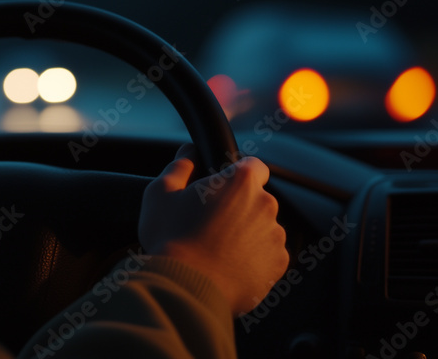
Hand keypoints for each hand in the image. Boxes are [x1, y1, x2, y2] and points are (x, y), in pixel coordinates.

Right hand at [138, 145, 288, 314]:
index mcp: (241, 181)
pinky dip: (253, 258)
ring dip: (246, 233)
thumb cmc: (170, 237)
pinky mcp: (277, 265)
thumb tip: (189, 151)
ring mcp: (275, 236)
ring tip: (215, 249)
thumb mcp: (160, 193)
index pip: (253, 165)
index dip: (237, 174)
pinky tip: (227, 265)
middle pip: (257, 198)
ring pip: (262, 227)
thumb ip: (179, 166)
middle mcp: (266, 205)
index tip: (221, 188)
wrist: (185, 287)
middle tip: (208, 222)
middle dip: (238, 207)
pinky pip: (268, 255)